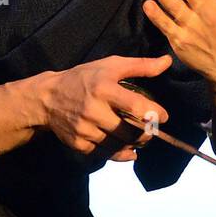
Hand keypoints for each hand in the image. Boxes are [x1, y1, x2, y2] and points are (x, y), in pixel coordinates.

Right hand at [42, 54, 170, 158]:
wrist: (47, 98)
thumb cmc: (84, 78)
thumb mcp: (110, 66)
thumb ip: (140, 66)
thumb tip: (167, 62)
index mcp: (103, 89)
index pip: (136, 106)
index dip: (154, 114)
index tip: (164, 117)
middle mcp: (94, 111)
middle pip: (129, 131)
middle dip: (147, 134)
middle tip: (153, 131)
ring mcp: (85, 129)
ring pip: (119, 145)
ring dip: (135, 145)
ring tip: (142, 139)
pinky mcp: (78, 143)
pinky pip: (105, 154)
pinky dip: (120, 154)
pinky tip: (128, 150)